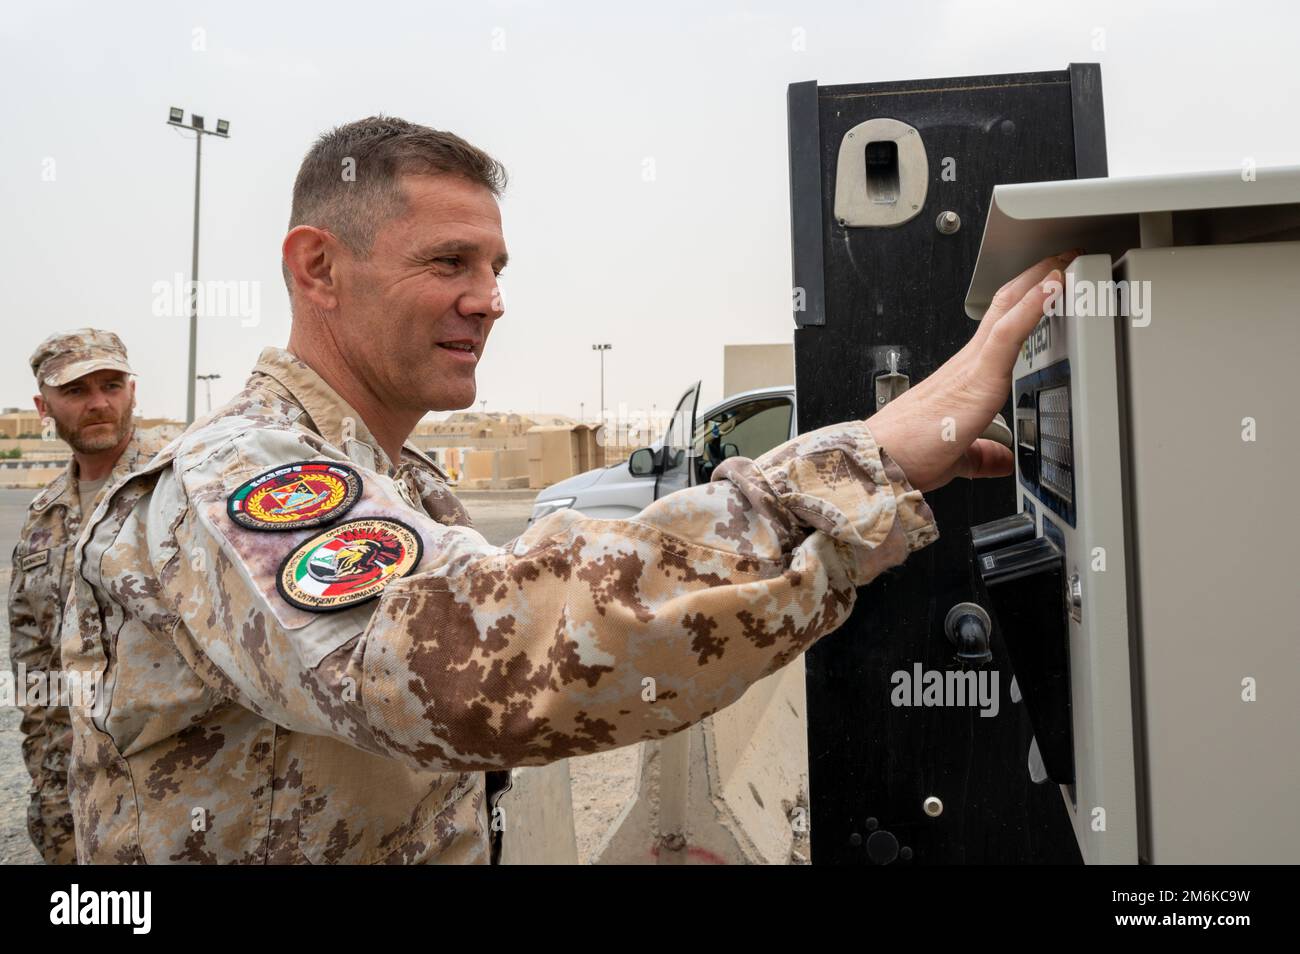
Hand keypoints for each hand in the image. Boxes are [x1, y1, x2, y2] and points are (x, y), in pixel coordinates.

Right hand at [864, 250, 1080, 492]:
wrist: (882, 459)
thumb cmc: (907, 454)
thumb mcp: (959, 456)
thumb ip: (983, 455)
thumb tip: (999, 461)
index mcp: (965, 379)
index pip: (999, 329)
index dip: (1023, 304)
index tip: (1047, 287)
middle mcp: (967, 364)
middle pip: (1004, 307)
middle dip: (1034, 280)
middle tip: (1062, 255)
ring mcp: (972, 365)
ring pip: (1009, 309)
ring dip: (1039, 282)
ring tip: (1065, 257)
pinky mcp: (977, 374)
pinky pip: (1009, 330)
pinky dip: (1034, 304)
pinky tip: (1053, 285)